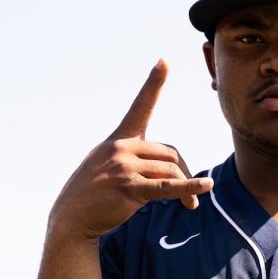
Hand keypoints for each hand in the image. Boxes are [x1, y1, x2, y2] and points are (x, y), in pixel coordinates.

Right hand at [49, 59, 213, 240]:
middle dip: (184, 173)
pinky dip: (188, 189)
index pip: (140, 106)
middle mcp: (121, 148)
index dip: (154, 83)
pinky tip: (205, 188)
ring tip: (190, 205)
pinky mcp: (128, 189)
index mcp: (120, 139)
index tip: (164, 60)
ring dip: (186, 189)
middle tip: (192, 194)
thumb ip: (137, 160)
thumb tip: (171, 170)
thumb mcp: (111, 166)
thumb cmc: (94, 193)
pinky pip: (166, 188)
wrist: (72, 217)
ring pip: (170, 171)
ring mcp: (123, 167)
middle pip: (170, 154)